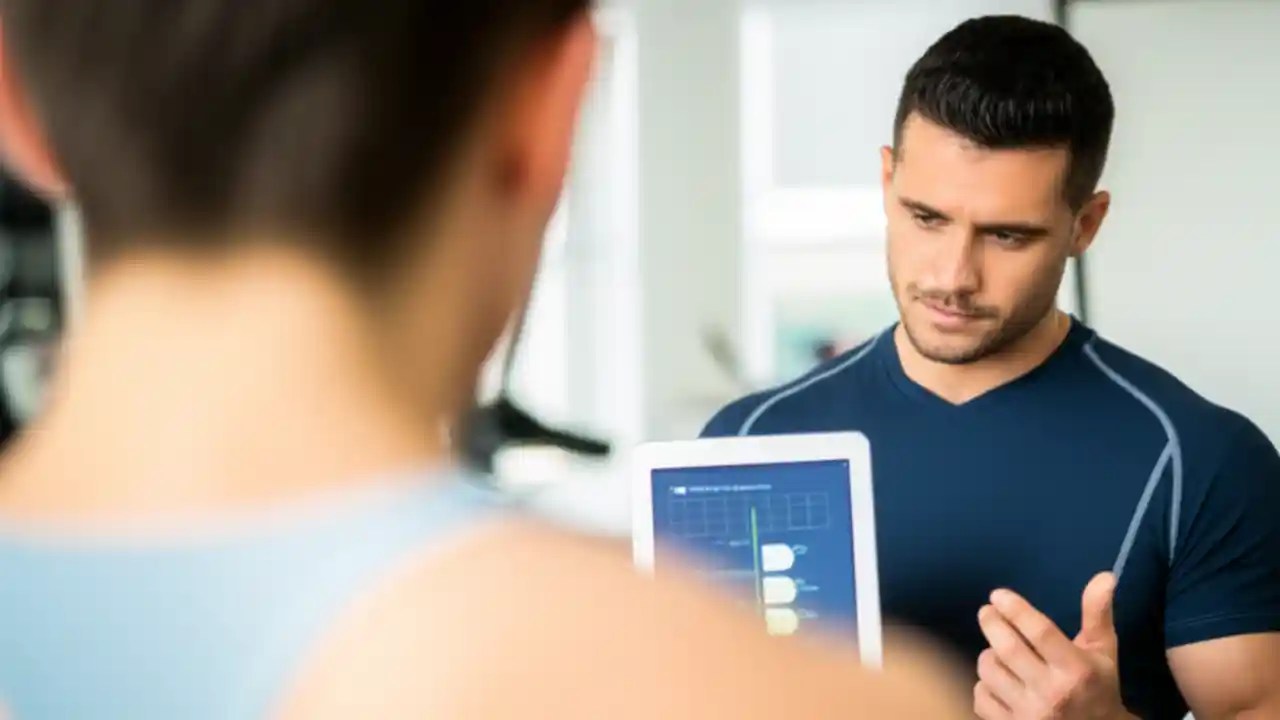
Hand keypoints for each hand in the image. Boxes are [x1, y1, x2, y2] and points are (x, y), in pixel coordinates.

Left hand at [973, 572, 1136, 719]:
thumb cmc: (1097, 687)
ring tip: (998, 650)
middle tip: (986, 611)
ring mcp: (1029, 714)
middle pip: (1008, 649)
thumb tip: (1104, 576)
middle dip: (992, 624)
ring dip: (989, 655)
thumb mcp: (1103, 652)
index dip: (1016, 609)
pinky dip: (984, 685)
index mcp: (1077, 670)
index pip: (1040, 633)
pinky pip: (981, 697)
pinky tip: (997, 682)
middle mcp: (1052, 693)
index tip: (998, 594)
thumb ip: (1098, 614)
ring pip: (990, 671)